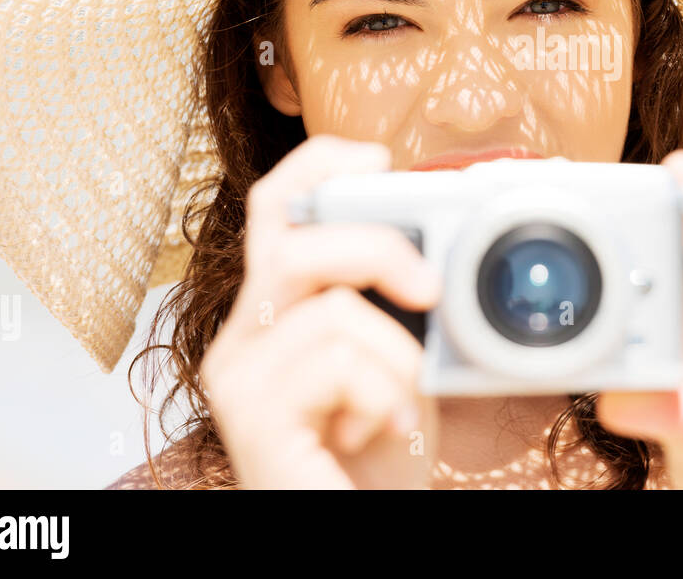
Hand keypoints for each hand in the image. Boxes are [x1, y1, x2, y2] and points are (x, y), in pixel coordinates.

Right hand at [200, 134, 441, 488]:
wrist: (361, 525)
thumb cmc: (376, 457)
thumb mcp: (399, 363)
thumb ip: (401, 307)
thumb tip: (443, 252)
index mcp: (276, 312)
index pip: (274, 208)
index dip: (318, 165)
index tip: (378, 157)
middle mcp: (242, 337)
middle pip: (288, 236)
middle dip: (376, 246)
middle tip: (430, 287)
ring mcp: (239, 378)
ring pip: (329, 309)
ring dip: (398, 358)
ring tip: (398, 405)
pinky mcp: (250, 419)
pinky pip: (335, 364)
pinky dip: (384, 396)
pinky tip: (380, 433)